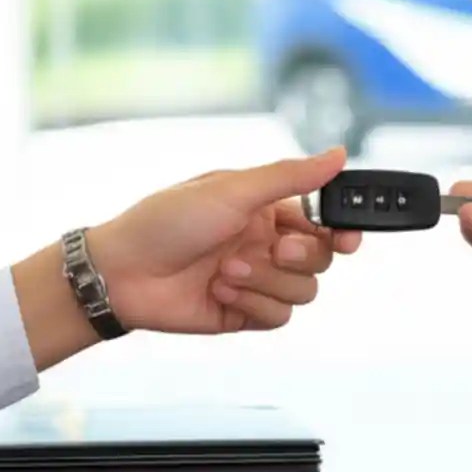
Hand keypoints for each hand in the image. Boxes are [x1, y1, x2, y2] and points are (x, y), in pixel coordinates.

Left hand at [89, 148, 361, 333]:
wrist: (123, 273)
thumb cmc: (166, 221)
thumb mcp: (232, 190)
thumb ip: (290, 176)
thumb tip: (337, 154)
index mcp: (268, 209)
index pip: (324, 220)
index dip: (343, 230)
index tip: (349, 238)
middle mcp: (267, 244)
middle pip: (322, 259)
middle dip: (298, 256)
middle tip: (271, 248)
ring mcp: (258, 280)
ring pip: (304, 291)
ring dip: (266, 281)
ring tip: (225, 270)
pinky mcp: (246, 312)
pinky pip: (280, 317)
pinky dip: (252, 303)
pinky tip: (219, 290)